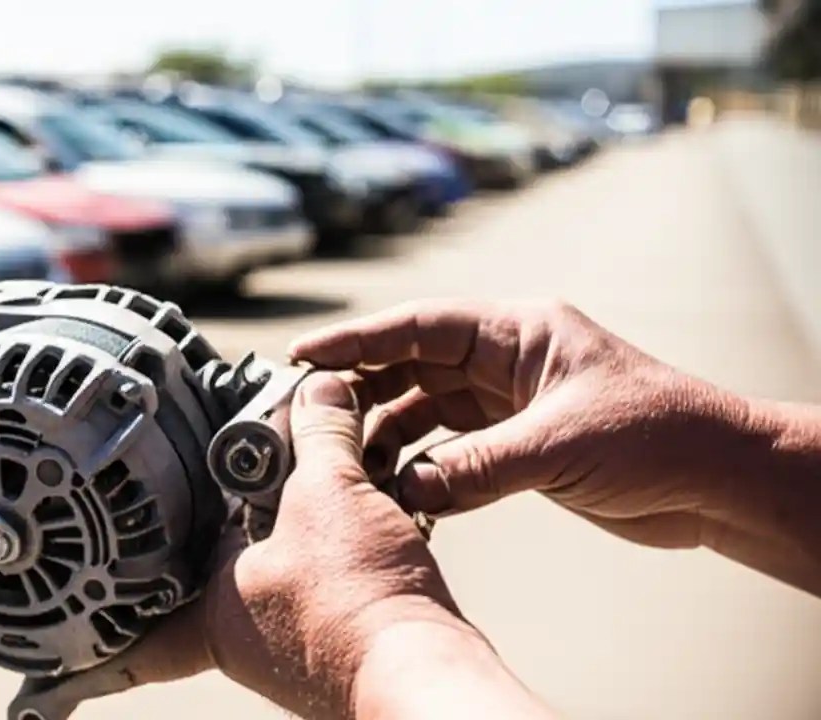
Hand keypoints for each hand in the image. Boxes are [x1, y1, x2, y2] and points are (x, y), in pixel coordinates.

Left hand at [11, 374, 478, 719]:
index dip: (92, 652)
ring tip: (324, 479)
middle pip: (221, 568)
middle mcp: (249, 635)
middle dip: (234, 524)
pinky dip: (342, 543)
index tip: (48, 679)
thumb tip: (319, 392)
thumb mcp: (330, 494)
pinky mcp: (344, 638)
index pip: (134, 638)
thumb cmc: (360, 606)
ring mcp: (297, 644)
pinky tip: (370, 507)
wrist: (428, 669)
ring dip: (297, 527)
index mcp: (215, 612)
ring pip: (279, 568)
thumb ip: (318, 436)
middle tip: (236, 489)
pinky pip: (330, 579)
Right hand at [289, 299, 794, 553]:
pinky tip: (396, 485)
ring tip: (349, 461)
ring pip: (427, 407)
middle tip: (313, 417)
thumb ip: (475, 467)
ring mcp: (510, 401)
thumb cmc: (659, 435)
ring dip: (389, 432)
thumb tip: (405, 490)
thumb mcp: (556, 446)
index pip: (420, 325)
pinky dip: (422, 464)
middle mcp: (507, 359)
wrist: (718, 479)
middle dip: (362, 388)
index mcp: (518, 331)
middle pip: (413, 363)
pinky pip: (451, 446)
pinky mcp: (518, 441)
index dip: (359, 338)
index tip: (307, 355)